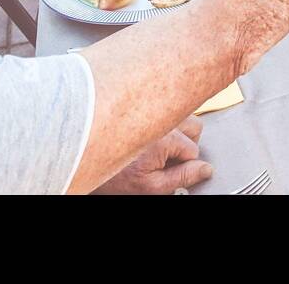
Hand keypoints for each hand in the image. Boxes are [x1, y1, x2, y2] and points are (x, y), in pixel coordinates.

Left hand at [92, 117, 212, 194]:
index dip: (184, 165)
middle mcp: (161, 118)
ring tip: (158, 146)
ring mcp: (151, 107)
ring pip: (182, 114)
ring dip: (177, 130)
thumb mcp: (151, 187)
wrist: (83, 159)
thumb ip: (181, 178)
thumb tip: (205, 170)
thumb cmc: (114, 175)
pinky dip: (163, 118)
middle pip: (194, 128)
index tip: (167, 171)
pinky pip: (165, 105)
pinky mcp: (140, 102)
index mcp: (166, 138)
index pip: (194, 150)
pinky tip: (148, 131)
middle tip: (166, 159)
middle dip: (186, 144)